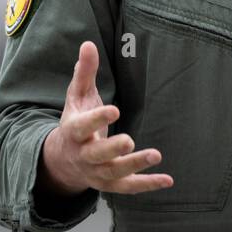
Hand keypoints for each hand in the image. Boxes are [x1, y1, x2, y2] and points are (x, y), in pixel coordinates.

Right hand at [38, 40, 173, 196]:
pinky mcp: (110, 184)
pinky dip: (148, 184)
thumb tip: (88, 44)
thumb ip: (84, 72)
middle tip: (130, 141)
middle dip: (113, 149)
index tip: (114, 110)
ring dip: (135, 166)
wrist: (62, 160)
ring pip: (115, 173)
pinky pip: (129, 187)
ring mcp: (97, 172)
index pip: (83, 126)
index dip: (97, 119)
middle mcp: (84, 155)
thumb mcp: (77, 96)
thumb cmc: (76, 120)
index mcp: (74, 131)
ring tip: (156, 155)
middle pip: (97, 155)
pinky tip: (168, 180)